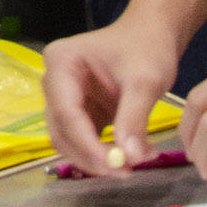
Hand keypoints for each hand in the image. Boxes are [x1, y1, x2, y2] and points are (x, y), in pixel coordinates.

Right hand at [41, 19, 183, 176]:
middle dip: (91, 155)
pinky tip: (131, 155)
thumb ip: (134, 118)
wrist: (153, 34)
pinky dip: (103, 152)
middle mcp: (54, 81)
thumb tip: (130, 158)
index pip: (66, 112)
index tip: (116, 166)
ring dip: (96, 159)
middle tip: (126, 172)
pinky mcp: (79, 110)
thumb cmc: (147, 47)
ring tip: (132, 165)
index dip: (87, 144)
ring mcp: (64, 96)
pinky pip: (83, 139)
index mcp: (62, 63)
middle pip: (62, 130)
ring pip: (69, 140)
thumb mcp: (145, 81)